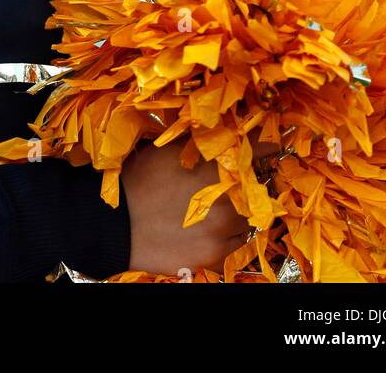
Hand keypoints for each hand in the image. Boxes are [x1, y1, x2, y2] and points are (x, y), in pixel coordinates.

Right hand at [120, 134, 278, 277]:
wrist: (116, 225)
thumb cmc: (138, 180)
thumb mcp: (168, 148)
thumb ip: (202, 142)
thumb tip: (226, 130)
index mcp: (218, 164)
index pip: (260, 148)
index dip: (264, 145)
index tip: (268, 145)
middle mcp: (229, 197)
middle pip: (259, 184)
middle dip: (248, 179)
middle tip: (231, 177)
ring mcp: (224, 229)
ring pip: (248, 215)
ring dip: (240, 208)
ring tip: (216, 204)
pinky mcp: (216, 255)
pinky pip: (237, 241)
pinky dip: (229, 233)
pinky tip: (209, 226)